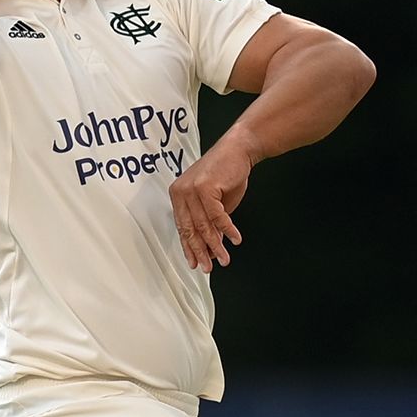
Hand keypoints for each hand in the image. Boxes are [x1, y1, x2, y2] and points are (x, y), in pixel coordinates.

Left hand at [168, 138, 250, 271]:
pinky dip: (228, 230)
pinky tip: (235, 240)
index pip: (182, 227)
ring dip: (216, 246)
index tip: (195, 263)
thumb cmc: (227, 174)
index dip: (189, 248)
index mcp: (178, 195)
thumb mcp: (215, 203)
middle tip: (209, 267)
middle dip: (201, 252)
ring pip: (203, 226)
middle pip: (190, 230)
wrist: (239, 149)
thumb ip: (209, 224)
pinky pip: (216, 217)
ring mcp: (190, 189)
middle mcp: (180, 192)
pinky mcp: (204, 188)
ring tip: (224, 259)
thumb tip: (210, 247)